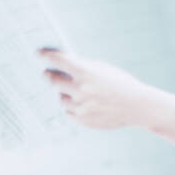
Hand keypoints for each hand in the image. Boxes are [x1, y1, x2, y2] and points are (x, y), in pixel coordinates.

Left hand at [37, 47, 155, 129]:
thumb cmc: (119, 84)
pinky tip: (85, 105)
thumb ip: (82, 67)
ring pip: (60, 98)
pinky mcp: (82, 120)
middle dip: (49, 76)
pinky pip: (68, 112)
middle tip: (47, 74)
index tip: (38, 54)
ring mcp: (80, 106)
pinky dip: (73, 107)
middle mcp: (80, 89)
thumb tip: (60, 63)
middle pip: (52, 80)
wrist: (136, 106)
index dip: (45, 55)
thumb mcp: (102, 69)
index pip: (58, 60)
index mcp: (86, 71)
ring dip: (65, 94)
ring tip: (80, 93)